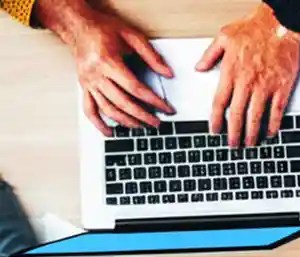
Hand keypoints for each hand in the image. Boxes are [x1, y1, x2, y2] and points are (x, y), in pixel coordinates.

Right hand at [35, 0, 173, 135]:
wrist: (78, 26)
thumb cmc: (103, 29)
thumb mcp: (132, 36)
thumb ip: (151, 56)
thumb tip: (168, 73)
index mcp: (108, 61)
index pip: (135, 88)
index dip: (153, 101)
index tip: (166, 108)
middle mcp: (96, 74)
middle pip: (122, 102)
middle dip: (142, 116)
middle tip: (157, 123)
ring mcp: (88, 82)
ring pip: (107, 109)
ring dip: (126, 122)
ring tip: (142, 127)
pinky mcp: (83, 87)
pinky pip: (89, 109)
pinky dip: (99, 124)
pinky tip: (110, 132)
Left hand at [197, 4, 299, 146]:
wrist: (279, 25)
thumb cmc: (253, 29)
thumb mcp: (224, 36)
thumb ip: (210, 54)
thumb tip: (199, 67)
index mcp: (231, 71)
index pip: (219, 102)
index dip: (216, 119)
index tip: (215, 130)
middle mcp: (247, 82)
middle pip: (237, 114)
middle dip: (233, 133)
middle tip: (232, 145)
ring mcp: (266, 86)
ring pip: (256, 116)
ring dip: (252, 133)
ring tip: (249, 143)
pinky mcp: (282, 87)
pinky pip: (277, 111)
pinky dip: (273, 124)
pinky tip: (270, 132)